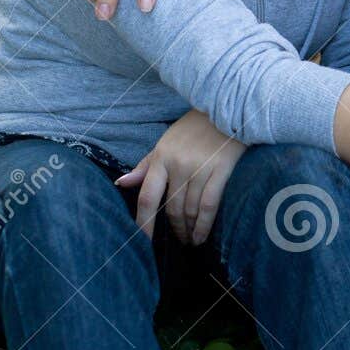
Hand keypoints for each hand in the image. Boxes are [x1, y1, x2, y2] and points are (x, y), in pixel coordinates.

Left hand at [115, 110, 245, 244]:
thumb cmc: (194, 128)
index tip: (143, 241)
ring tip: (190, 239)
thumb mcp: (165, 143)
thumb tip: (122, 183)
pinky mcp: (221, 171)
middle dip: (174, 228)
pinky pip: (209, 206)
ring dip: (189, 229)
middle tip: (178, 240)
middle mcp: (178, 165)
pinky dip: (205, 226)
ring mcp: (200, 168)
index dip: (143, 223)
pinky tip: (202, 236)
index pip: (147, 197)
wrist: (227, 108)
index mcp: (161, 158)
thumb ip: (145, 166)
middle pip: (171, 208)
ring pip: (190, 210)